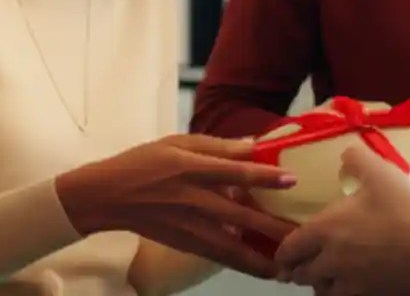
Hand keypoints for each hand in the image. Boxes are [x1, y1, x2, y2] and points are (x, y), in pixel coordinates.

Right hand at [55, 134, 297, 278]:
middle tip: (303, 237)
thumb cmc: (143, 161)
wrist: (107, 196)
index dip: (264, 176)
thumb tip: (253, 145)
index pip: (234, 172)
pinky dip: (242, 263)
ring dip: (262, 258)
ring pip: (232, 247)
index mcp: (192, 168)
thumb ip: (216, 145)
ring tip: (289, 266)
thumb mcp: (177, 142)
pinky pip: (219, 256)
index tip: (292, 179)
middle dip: (274, 228)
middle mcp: (194, 199)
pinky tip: (262, 267)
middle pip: (241, 216)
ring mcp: (189, 225)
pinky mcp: (185, 242)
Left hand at [274, 145, 409, 295]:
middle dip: (298, 270)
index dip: (284, 252)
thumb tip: (345, 154)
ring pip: (322, 291)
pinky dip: (341, 295)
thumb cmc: (408, 214)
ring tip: (323, 278)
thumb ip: (358, 159)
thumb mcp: (383, 174)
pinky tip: (351, 287)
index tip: (283, 254)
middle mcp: (332, 263)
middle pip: (302, 274)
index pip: (290, 248)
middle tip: (297, 267)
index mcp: (326, 231)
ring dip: (318, 284)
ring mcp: (352, 287)